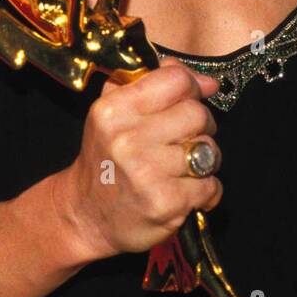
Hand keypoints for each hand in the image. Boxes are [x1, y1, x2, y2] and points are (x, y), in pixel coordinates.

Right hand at [50, 56, 222, 262]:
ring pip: (208, 150)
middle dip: (200, 126)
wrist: (86, 217)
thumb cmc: (106, 159)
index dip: (191, 86)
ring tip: (180, 169)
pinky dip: (205, 191)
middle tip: (182, 140)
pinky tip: (184, 193)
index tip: (190, 98)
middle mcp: (128, 139)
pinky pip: (211, 185)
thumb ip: (151, 83)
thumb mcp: (113, 112)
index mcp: (114, 110)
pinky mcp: (166, 202)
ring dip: (203, 161)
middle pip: (198, 114)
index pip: (175, 79)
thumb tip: (207, 81)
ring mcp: (147, 172)